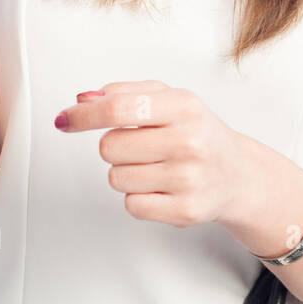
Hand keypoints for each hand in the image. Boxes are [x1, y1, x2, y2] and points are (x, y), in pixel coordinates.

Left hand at [54, 79, 248, 228]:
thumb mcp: (168, 99)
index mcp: (184, 106)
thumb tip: (83, 100)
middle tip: (140, 145)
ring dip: (126, 172)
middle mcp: (189, 141)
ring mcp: (188, 178)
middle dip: (114, 146)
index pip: (118, 108)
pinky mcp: (185, 210)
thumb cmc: (196, 131)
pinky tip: (161, 187)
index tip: (64, 120)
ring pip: (116, 177)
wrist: (237, 173)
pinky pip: (131, 205)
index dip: (84, 115)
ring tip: (155, 166)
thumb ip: (123, 92)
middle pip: (109, 146)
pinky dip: (138, 197)